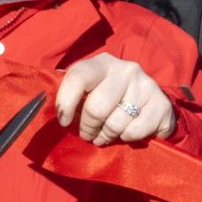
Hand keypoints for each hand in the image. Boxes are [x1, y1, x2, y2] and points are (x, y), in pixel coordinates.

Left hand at [54, 54, 176, 143]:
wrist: (152, 106)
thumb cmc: (110, 99)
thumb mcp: (90, 90)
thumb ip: (71, 93)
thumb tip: (40, 104)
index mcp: (102, 63)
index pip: (78, 77)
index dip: (66, 102)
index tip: (64, 121)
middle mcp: (125, 69)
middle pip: (96, 108)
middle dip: (87, 128)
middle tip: (88, 134)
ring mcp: (146, 84)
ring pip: (115, 123)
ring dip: (106, 136)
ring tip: (104, 136)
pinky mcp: (161, 104)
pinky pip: (134, 131)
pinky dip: (127, 138)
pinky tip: (126, 134)